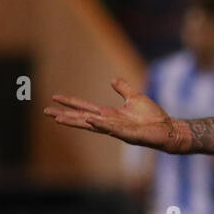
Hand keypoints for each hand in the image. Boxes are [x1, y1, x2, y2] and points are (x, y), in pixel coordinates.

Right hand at [44, 79, 182, 150]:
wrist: (166, 129)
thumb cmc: (152, 117)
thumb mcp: (135, 98)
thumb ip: (123, 89)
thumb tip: (113, 79)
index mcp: (109, 115)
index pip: (85, 108)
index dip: (70, 103)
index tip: (55, 98)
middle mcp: (109, 123)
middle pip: (82, 118)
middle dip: (64, 115)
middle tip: (46, 112)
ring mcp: (117, 129)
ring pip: (92, 125)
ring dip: (76, 121)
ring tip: (59, 119)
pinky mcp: (128, 134)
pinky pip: (111, 129)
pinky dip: (100, 124)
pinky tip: (90, 120)